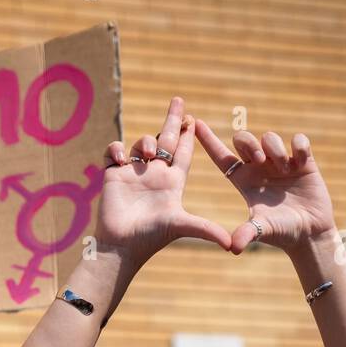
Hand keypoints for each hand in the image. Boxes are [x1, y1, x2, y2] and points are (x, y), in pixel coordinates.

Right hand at [94, 96, 233, 265]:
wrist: (122, 246)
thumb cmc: (151, 238)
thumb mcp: (182, 227)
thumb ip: (206, 229)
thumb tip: (232, 244)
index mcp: (172, 182)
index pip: (182, 152)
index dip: (187, 136)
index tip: (193, 119)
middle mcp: (154, 174)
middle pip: (165, 140)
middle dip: (172, 120)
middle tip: (179, 100)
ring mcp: (133, 174)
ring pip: (141, 144)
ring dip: (146, 141)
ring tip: (149, 153)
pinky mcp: (113, 176)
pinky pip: (113, 153)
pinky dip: (116, 149)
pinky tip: (121, 159)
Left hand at [195, 120, 336, 254]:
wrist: (309, 233)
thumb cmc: (282, 232)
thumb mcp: (262, 231)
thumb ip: (247, 234)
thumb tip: (233, 248)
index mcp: (243, 180)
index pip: (221, 156)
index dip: (208, 140)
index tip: (195, 123)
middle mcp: (259, 168)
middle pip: (243, 139)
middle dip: (248, 143)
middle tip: (259, 160)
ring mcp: (280, 162)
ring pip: (269, 137)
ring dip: (275, 150)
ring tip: (285, 169)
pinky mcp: (303, 161)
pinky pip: (298, 140)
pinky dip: (299, 146)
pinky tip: (301, 162)